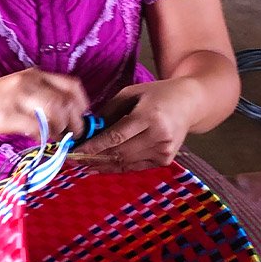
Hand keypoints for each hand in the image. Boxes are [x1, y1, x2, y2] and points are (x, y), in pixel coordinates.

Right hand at [0, 68, 89, 140]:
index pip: (72, 85)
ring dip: (61, 129)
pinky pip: (37, 127)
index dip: (83, 103)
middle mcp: (30, 82)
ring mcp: (19, 97)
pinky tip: (39, 140)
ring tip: (56, 138)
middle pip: (67, 101)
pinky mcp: (9, 114)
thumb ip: (38, 97)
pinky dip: (44, 137)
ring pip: (55, 112)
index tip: (82, 117)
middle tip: (73, 134)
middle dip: (75, 121)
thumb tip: (62, 119)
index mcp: (35, 75)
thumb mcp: (18, 90)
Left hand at [78, 79, 201, 171]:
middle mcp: (159, 136)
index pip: (116, 136)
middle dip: (93, 157)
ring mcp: (164, 151)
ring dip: (101, 165)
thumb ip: (108, 112)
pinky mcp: (164, 160)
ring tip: (81, 164)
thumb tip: (87, 130)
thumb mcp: (130, 94)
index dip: (94, 146)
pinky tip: (98, 167)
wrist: (189, 103)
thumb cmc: (156, 95)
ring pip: (125, 163)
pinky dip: (115, 167)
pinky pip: (134, 167)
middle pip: (119, 152)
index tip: (75, 151)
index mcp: (149, 116)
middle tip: (72, 159)